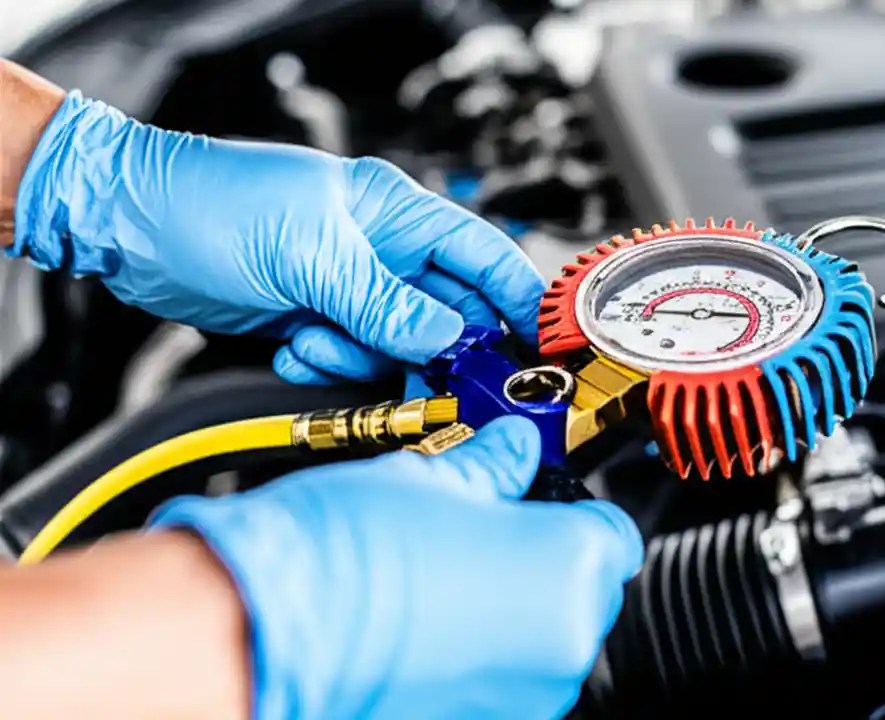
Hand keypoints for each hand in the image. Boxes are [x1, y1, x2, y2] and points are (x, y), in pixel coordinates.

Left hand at [13, 90, 545, 383]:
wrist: (126, 223)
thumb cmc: (210, 203)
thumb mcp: (310, 255)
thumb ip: (384, 303)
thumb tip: (444, 339)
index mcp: (393, 213)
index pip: (481, 256)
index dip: (518, 299)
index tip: (539, 346)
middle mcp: (379, 251)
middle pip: (446, 313)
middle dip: (442, 352)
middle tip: (444, 388)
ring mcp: (346, 287)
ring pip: (396, 346)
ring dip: (364, 359)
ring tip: (319, 341)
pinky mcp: (313, 319)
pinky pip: (348, 360)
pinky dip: (324, 365)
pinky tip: (293, 345)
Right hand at [147, 416, 642, 719]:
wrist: (262, 634)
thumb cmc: (340, 557)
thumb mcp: (431, 478)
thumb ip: (492, 466)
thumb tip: (512, 449)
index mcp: (569, 570)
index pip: (614, 532)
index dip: (572, 511)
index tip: (537, 502)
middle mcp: (563, 648)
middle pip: (580, 590)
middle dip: (537, 560)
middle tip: (476, 535)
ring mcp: (523, 700)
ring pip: (540, 640)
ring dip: (507, 611)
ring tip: (436, 582)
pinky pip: (500, 680)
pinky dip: (476, 656)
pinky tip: (423, 627)